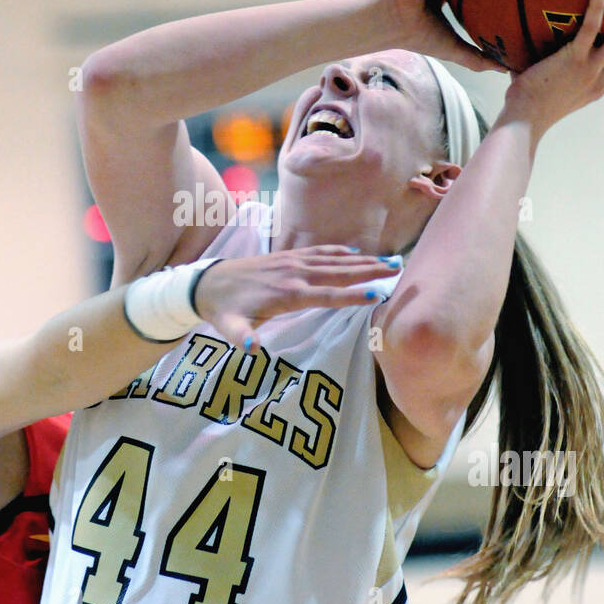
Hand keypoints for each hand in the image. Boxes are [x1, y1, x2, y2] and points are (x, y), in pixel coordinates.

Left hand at [193, 246, 399, 350]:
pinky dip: (340, 252)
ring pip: (333, 260)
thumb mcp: (228, 326)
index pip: (325, 295)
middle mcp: (293, 274)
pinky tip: (357, 253)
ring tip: (389, 260)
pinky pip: (319, 253)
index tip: (376, 294)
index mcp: (286, 294)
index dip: (351, 295)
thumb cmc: (223, 309)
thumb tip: (252, 351)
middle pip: (338, 273)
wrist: (206, 282)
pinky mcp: (288, 257)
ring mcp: (292, 262)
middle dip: (369, 271)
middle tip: (398, 269)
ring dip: (362, 260)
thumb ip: (241, 338)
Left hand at [502, 0, 603, 136]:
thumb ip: (552, 77)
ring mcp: (590, 69)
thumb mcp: (551, 94)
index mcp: (597, 89)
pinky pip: (591, 27)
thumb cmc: (527, 109)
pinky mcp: (574, 59)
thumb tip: (527, 59)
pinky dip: (598, 4)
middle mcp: (600, 80)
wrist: (523, 121)